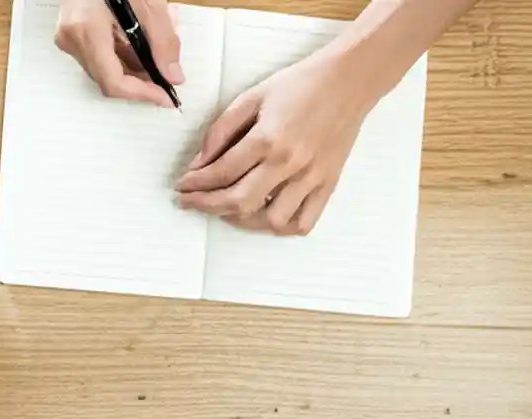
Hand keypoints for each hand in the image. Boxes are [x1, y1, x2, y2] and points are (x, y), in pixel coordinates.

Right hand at [55, 0, 182, 106]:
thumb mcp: (148, 2)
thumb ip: (163, 40)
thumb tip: (173, 74)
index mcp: (86, 29)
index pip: (113, 81)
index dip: (142, 94)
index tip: (165, 97)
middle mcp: (71, 38)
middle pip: (109, 78)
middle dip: (141, 80)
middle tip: (168, 76)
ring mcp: (68, 37)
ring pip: (104, 69)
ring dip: (133, 68)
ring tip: (157, 53)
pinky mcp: (71, 34)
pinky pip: (99, 56)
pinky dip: (122, 55)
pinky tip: (140, 43)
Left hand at [176, 50, 375, 235]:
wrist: (349, 79)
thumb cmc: (299, 85)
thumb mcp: (252, 97)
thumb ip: (221, 131)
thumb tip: (199, 163)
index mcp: (268, 138)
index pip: (221, 173)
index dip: (195, 184)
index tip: (182, 186)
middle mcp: (289, 163)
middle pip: (239, 201)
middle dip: (206, 206)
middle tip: (190, 202)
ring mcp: (311, 177)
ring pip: (270, 220)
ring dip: (241, 220)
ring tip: (226, 209)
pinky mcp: (328, 184)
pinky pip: (304, 222)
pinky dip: (281, 227)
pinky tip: (265, 215)